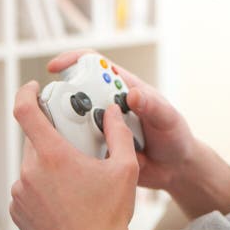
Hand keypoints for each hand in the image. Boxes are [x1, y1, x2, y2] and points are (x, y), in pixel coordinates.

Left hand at [10, 81, 135, 229]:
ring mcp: (21, 193)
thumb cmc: (107, 216)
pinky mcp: (18, 210)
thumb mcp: (126, 169)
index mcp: (53, 157)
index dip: (26, 93)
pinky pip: (29, 184)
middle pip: (35, 138)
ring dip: (51, 161)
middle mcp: (30, 173)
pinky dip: (45, 182)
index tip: (34, 88)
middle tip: (78, 143)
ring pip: (33, 162)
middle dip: (55, 135)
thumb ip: (119, 134)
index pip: (26, 112)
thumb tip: (113, 113)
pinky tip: (68, 193)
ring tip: (78, 176)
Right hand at [47, 49, 196, 190]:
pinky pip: (75, 147)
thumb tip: (132, 94)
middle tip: (68, 117)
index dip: (74, 60)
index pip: (94, 64)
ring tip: (82, 143)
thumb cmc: (174, 136)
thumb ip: (152, 106)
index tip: (54, 67)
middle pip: (74, 93)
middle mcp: (107, 105)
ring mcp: (99, 127)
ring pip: (70, 121)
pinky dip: (71, 149)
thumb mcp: (168, 118)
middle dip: (63, 101)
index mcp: (124, 88)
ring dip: (66, 128)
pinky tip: (77, 162)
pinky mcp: (95, 149)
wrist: (175, 169)